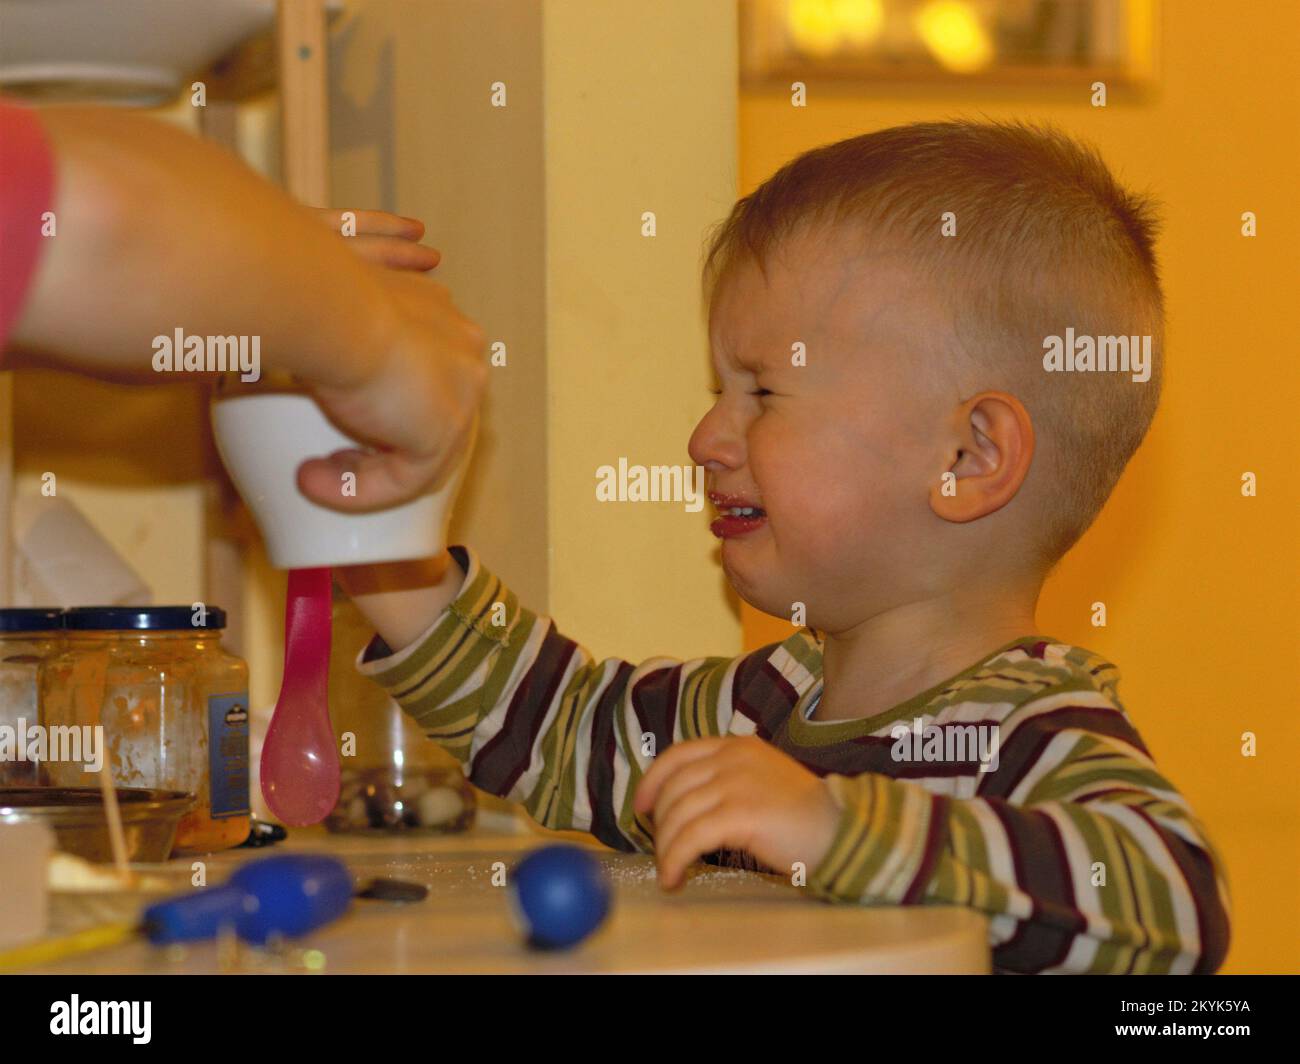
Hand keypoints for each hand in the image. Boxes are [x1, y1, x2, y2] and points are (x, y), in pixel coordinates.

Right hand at [296, 209, 486, 510]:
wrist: (321, 298)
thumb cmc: (310, 280)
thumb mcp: (331, 284)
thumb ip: (350, 285)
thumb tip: (362, 262)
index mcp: (445, 315)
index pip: (433, 374)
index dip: (388, 406)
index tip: (341, 420)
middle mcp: (465, 352)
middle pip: (436, 419)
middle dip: (386, 446)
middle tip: (335, 460)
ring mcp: (461, 394)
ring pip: (423, 455)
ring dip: (368, 473)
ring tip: (317, 475)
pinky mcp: (442, 432)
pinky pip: (405, 479)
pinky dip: (358, 489)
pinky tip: (314, 480)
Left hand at [632, 736, 842, 889]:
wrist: (840, 829)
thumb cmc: (804, 813)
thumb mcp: (762, 777)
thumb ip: (727, 777)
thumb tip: (685, 802)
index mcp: (737, 746)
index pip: (679, 755)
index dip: (652, 780)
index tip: (641, 806)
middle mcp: (732, 758)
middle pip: (673, 788)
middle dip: (659, 823)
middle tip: (662, 848)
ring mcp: (736, 783)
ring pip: (677, 815)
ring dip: (665, 848)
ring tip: (668, 870)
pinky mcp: (740, 813)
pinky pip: (690, 838)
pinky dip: (674, 860)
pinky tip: (674, 877)